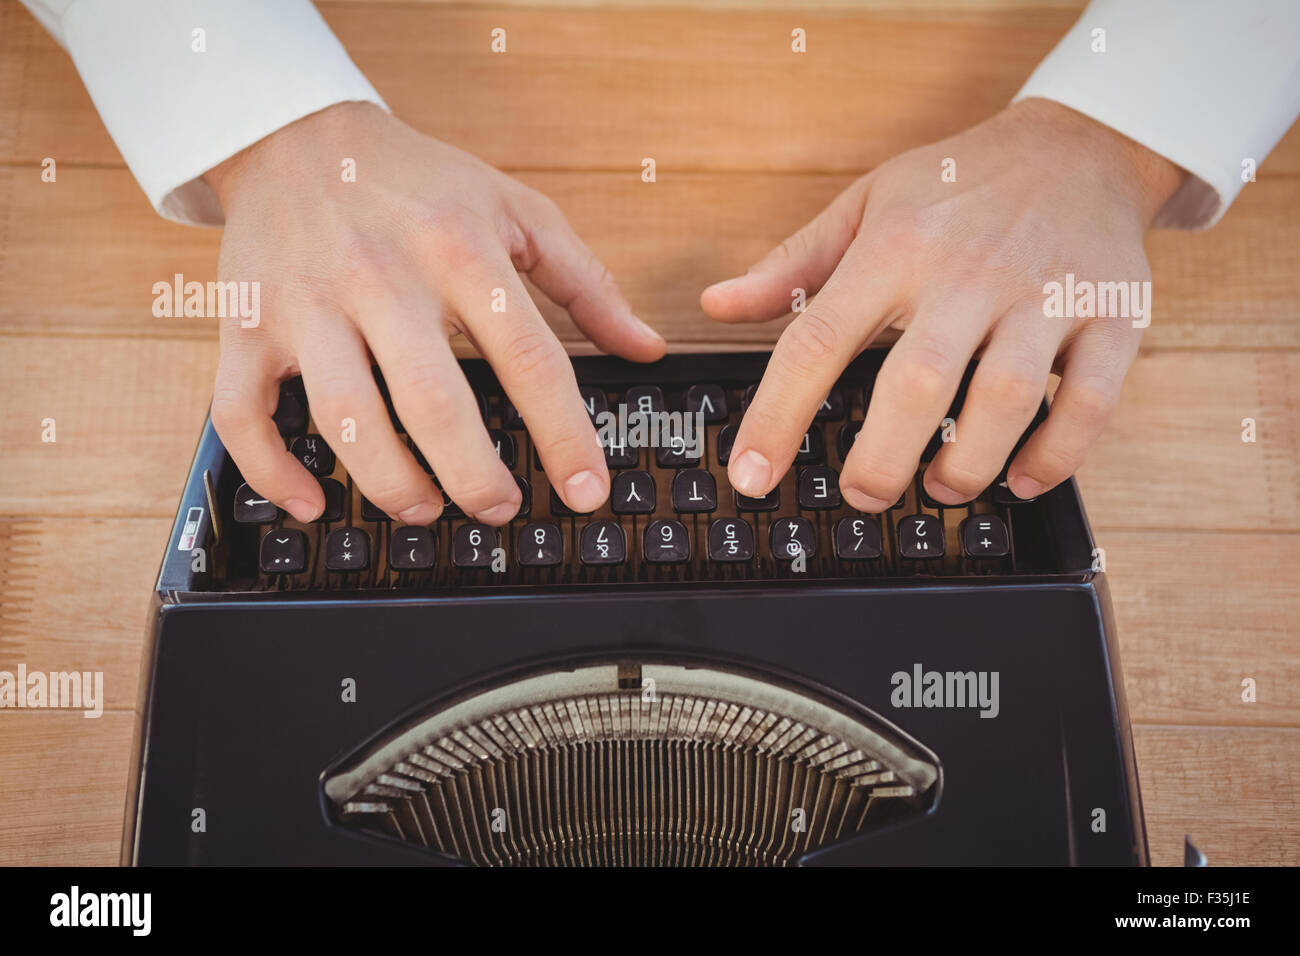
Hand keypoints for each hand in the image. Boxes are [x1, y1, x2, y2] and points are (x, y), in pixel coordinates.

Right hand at [205, 102, 663, 525]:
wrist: (295, 134)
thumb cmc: (415, 182)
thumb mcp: (515, 208)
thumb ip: (586, 282)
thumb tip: (643, 347)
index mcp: (459, 250)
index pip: (529, 358)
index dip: (565, 435)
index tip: (587, 490)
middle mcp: (382, 278)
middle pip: (434, 403)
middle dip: (476, 477)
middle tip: (501, 508)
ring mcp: (306, 304)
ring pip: (345, 419)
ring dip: (391, 484)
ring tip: (426, 507)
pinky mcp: (246, 325)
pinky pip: (243, 415)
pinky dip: (272, 472)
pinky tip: (312, 503)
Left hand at [701, 98, 1183, 509]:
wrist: (1082, 145)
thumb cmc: (959, 187)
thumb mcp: (865, 205)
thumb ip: (792, 265)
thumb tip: (717, 305)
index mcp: (895, 248)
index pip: (819, 340)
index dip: (777, 416)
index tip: (750, 476)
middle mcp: (968, 272)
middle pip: (916, 384)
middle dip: (882, 460)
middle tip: (862, 494)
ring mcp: (1047, 294)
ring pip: (1007, 399)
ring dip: (968, 464)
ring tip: (940, 487)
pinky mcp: (1111, 316)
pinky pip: (1091, 401)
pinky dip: (1057, 454)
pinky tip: (1022, 477)